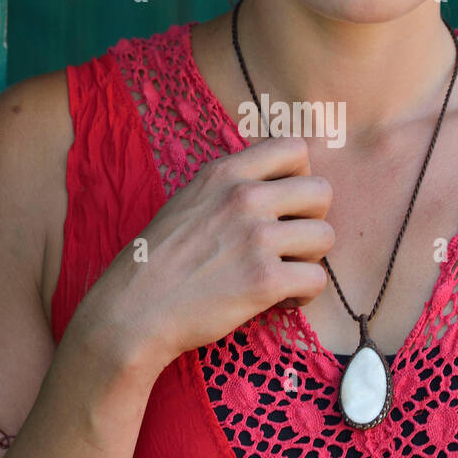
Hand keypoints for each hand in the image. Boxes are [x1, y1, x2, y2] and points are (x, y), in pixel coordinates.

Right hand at [71, 135, 334, 373]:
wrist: (132, 309)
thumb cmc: (157, 259)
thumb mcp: (189, 199)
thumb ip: (230, 186)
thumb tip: (275, 184)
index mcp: (225, 173)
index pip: (295, 148)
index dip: (301, 176)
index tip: (286, 203)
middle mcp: (245, 197)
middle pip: (321, 191)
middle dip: (312, 220)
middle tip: (289, 244)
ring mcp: (256, 238)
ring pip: (325, 236)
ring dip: (310, 258)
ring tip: (284, 273)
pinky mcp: (264, 280)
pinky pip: (317, 278)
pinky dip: (304, 293)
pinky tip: (281, 299)